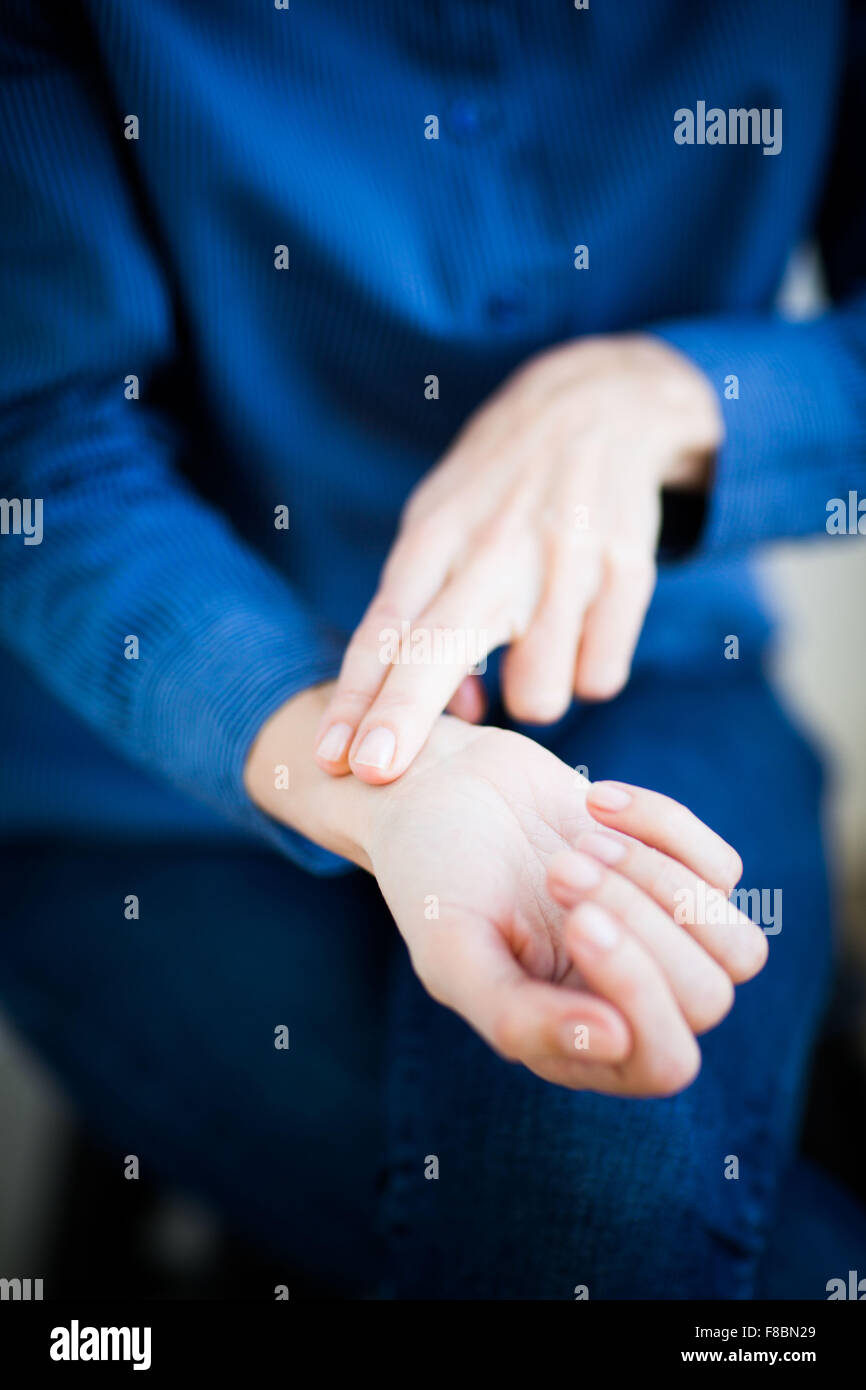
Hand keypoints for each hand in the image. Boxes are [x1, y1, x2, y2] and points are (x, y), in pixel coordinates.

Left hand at [314, 333, 721, 783]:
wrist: (602, 403)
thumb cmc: (499, 488)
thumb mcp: (444, 525)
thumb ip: (430, 617)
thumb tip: (453, 714)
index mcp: (437, 536)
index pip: (386, 629)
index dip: (355, 698)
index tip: (332, 757)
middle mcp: (496, 549)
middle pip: (439, 650)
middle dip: (402, 718)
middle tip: (372, 771)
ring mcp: (565, 561)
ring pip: (538, 695)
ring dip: (531, 694)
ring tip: (535, 644)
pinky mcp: (628, 573)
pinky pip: (600, 679)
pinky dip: (587, 671)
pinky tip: (582, 627)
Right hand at [367, 720, 765, 1095]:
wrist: (438, 789)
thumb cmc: (433, 878)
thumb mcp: (449, 951)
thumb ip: (515, 1014)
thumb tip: (616, 1043)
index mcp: (577, 1042)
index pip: (661, 1059)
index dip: (639, 993)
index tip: (577, 920)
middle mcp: (630, 1002)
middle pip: (707, 999)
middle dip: (637, 922)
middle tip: (559, 869)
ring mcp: (664, 940)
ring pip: (738, 948)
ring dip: (662, 884)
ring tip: (582, 841)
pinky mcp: (680, 875)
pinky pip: (723, 867)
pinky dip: (662, 825)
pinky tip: (594, 803)